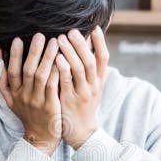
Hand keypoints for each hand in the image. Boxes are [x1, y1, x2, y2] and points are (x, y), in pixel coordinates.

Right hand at [0, 33, 60, 155]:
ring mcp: (37, 102)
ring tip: (56, 42)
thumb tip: (1, 64)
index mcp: (15, 93)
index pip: (12, 71)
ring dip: (48, 58)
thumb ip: (5, 84)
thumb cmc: (28, 115)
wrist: (41, 138)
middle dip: (34, 52)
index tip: (18, 39)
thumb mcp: (12, 101)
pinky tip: (63, 61)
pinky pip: (54, 87)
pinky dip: (58, 73)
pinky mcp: (50, 107)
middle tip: (40, 35)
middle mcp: (24, 96)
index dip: (14, 55)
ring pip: (42, 76)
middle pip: (27, 71)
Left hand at [55, 26, 109, 149]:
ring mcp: (82, 93)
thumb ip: (90, 69)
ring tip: (61, 39)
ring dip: (70, 53)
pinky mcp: (70, 101)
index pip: (103, 58)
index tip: (94, 28)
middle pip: (90, 61)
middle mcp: (93, 85)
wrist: (82, 132)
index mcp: (99, 81)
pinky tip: (56, 59)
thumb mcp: (91, 87)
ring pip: (79, 70)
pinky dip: (63, 70)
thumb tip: (88, 46)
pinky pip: (67, 83)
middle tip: (72, 30)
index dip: (100, 43)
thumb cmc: (83, 105)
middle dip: (81, 45)